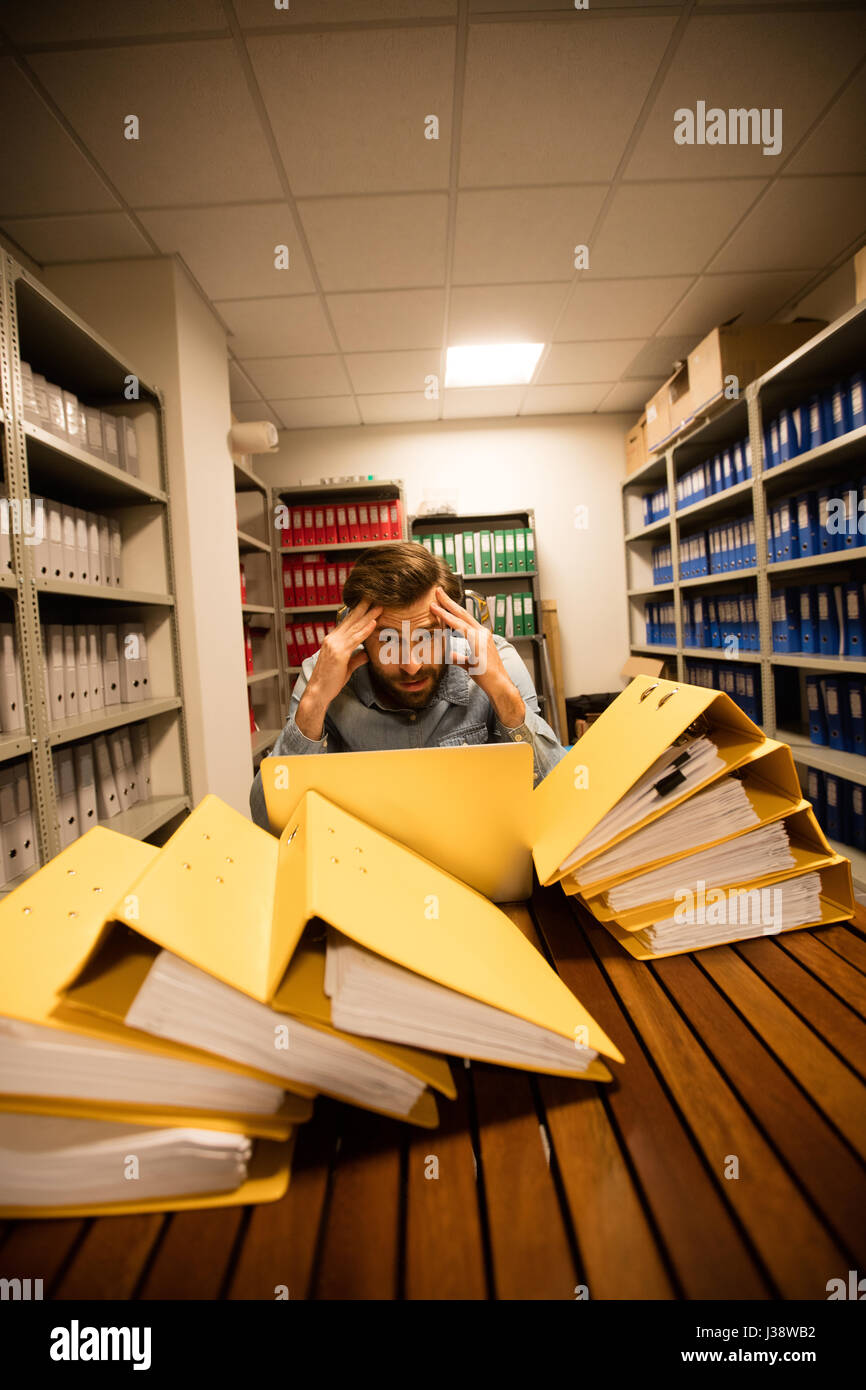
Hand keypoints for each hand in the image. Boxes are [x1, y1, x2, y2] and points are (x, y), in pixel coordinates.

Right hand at [296, 599, 381, 738]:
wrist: (317, 693)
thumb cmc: (329, 683)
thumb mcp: (346, 668)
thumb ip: (356, 659)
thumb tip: (366, 654)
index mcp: (332, 641)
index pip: (348, 623)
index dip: (359, 613)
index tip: (369, 603)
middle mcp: (332, 639)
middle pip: (351, 620)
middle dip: (364, 608)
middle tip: (375, 595)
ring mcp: (335, 645)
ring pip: (355, 627)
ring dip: (369, 615)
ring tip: (380, 605)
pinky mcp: (339, 653)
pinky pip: (355, 639)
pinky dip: (365, 630)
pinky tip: (373, 622)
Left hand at [430, 585, 525, 728]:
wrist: (498, 684)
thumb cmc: (487, 676)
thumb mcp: (469, 664)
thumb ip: (458, 658)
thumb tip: (449, 655)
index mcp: (480, 636)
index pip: (464, 619)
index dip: (452, 610)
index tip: (441, 602)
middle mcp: (482, 633)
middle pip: (463, 613)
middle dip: (449, 601)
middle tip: (438, 591)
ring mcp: (481, 636)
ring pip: (461, 618)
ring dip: (446, 609)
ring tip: (435, 601)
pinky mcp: (479, 642)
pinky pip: (461, 628)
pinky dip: (450, 620)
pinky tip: (441, 615)